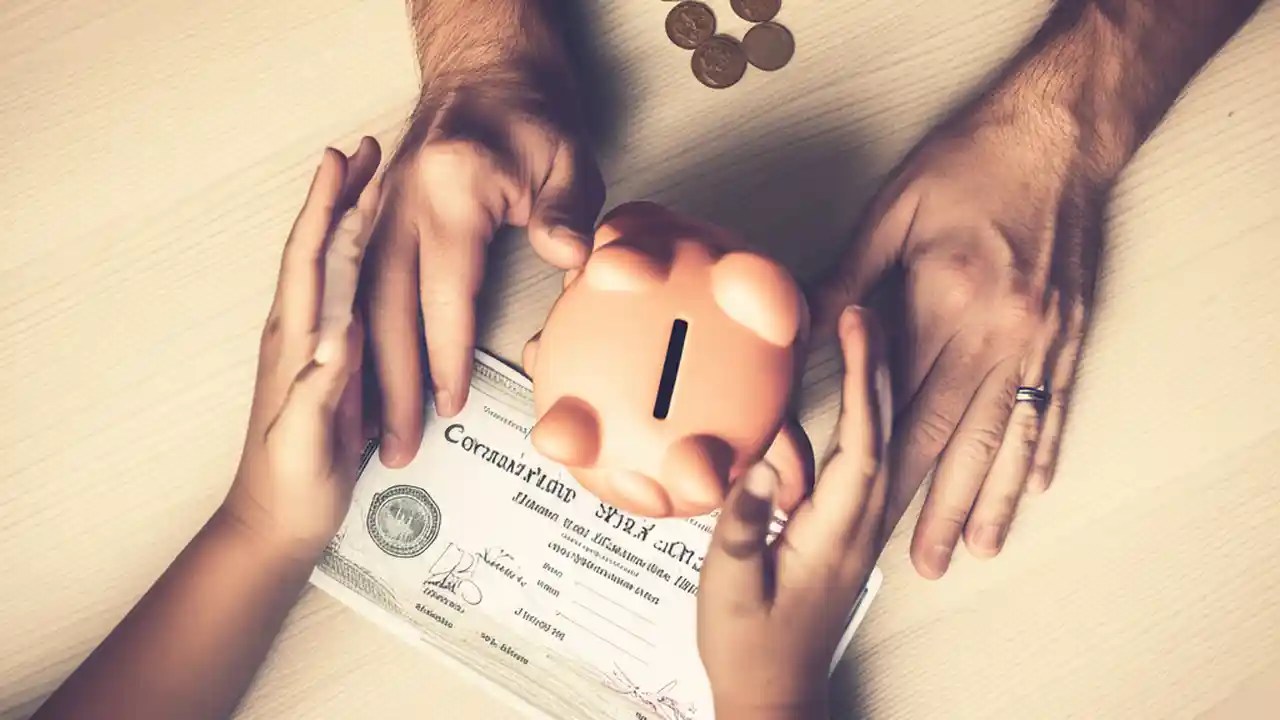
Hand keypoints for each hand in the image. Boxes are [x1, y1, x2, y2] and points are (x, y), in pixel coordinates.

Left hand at [223, 139, 382, 557]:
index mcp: (295, 343)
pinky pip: (351, 294)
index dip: (323, 209)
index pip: (308, 261)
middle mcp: (302, 331)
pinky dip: (366, 257)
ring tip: (381, 180)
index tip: (341, 162)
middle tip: (372, 149)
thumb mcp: (303, 443)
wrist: (275, 523)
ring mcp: (317, 343)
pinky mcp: (333, 360)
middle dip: (343, 195)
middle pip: (322, 246)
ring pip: (337, 264)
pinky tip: (382, 248)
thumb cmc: (289, 487)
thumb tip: (341, 335)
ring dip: (355, 216)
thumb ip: (318, 390)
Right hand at [366, 10, 604, 466]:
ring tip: (368, 426)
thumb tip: (570, 263)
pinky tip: (353, 374)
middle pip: (382, 311)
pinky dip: (349, 337)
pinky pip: (351, 286)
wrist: (487, 64)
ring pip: (356, 304)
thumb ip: (565, 217)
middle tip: (395, 443)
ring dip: (361, 370)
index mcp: (449, 193)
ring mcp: (380, 208)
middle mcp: (401, 203)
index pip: (443, 294)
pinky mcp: (374, 213)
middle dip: (387, 385)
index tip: (450, 404)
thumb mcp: (568, 159)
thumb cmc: (531, 112)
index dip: (445, 356)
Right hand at [698, 308, 889, 719]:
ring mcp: (855, 529)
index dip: (864, 379)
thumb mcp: (729, 583)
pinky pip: (857, 465)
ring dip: (871, 388)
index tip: (856, 324)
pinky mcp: (842, 533)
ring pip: (876, 444)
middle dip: (877, 365)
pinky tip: (838, 402)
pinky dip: (855, 422)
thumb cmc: (750, 646)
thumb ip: (744, 521)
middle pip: (882, 432)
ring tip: (854, 337)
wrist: (777, 697)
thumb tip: (760, 462)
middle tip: (862, 307)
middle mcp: (858, 526)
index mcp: (836, 534)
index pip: (862, 442)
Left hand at [814, 98, 1100, 578]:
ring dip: (990, 499)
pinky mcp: (1067, 333)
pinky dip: (1042, 451)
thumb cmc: (968, 163)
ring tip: (975, 549)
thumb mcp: (892, 212)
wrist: (1056, 133)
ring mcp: (1040, 340)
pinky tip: (1031, 490)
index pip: (906, 404)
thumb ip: (851, 279)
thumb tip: (811, 330)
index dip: (881, 466)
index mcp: (948, 307)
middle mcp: (999, 336)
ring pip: (1011, 437)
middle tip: (921, 563)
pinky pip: (1054, 405)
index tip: (859, 513)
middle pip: (960, 439)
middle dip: (935, 507)